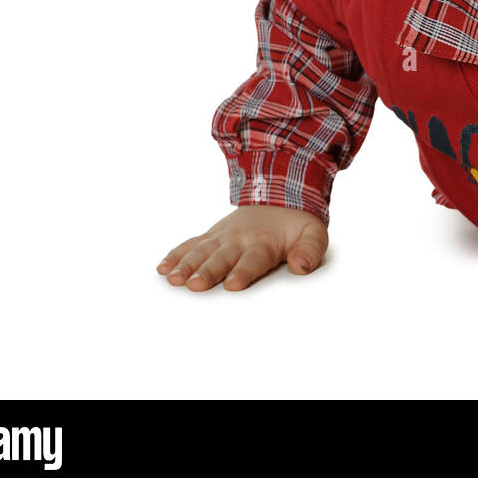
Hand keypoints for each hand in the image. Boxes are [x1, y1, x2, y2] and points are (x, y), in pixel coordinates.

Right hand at [156, 205, 328, 291]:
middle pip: (221, 257)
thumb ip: (310, 250)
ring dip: (186, 264)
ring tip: (173, 279)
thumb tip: (302, 266)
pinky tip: (163, 268)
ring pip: (201, 251)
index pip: (253, 259)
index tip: (231, 284)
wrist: (281, 193)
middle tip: (194, 284)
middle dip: (207, 271)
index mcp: (264, 242)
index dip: (243, 272)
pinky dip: (176, 255)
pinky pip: (191, 244)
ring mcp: (222, 236)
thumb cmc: (296, 222)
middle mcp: (239, 239)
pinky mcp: (211, 236)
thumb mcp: (314, 233)